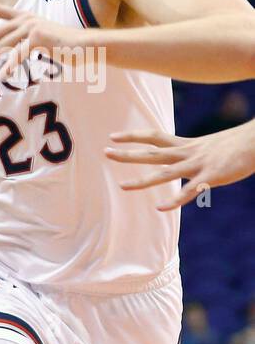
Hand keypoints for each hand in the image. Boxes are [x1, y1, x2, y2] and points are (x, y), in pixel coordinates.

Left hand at [0, 4, 91, 80]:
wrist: (85, 45)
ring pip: (3, 46)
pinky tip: (2, 76)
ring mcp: (32, 27)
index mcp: (25, 16)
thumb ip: (21, 40)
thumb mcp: (38, 38)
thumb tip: (2, 48)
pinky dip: (10, 66)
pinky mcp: (38, 37)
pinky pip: (18, 55)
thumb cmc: (62, 45)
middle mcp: (26, 19)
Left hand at [105, 122, 254, 209]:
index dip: (134, 136)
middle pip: (152, 154)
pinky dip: (175, 200)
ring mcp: (198, 166)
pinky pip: (190, 192)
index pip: (155, 137)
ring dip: (142, 181)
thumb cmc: (239, 144)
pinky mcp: (211, 178)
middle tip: (105, 153)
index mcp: (188, 145)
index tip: (113, 136)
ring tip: (121, 186)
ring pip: (164, 174)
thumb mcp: (211, 146)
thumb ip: (196, 153)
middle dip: (128, 154)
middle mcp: (188, 154)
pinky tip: (160, 208)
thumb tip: (186, 158)